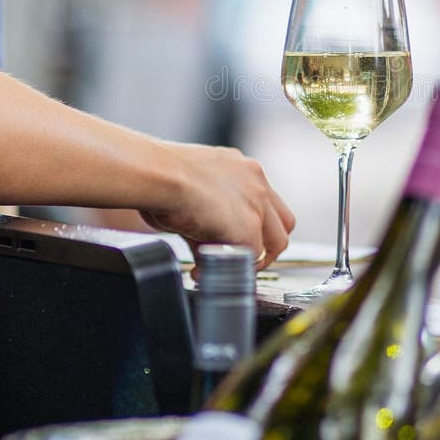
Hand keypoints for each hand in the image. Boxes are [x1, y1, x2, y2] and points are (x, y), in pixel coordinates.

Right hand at [139, 143, 294, 269]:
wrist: (156, 173)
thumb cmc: (159, 176)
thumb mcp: (191, 190)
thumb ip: (207, 216)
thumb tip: (202, 245)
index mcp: (242, 168)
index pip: (267, 201)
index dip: (257, 225)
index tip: (237, 238)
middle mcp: (255, 181)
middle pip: (283, 222)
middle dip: (266, 246)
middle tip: (243, 261)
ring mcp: (256, 203)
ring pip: (276, 242)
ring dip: (256, 261)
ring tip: (229, 271)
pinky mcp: (248, 227)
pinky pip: (252, 257)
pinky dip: (232, 270)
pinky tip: (203, 271)